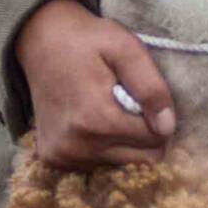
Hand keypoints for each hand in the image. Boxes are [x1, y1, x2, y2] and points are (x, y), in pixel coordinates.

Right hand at [14, 0, 175, 169]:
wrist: (40, 41)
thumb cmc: (87, 40)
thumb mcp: (126, 48)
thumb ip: (151, 87)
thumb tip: (167, 127)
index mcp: (97, 119)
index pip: (155, 141)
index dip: (158, 120)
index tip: (143, 99)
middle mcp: (77, 146)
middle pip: (141, 160)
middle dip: (143, 135)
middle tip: (128, 106)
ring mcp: (63, 156)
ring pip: (121, 166)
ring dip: (123, 144)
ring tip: (107, 112)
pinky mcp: (53, 160)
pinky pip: (97, 167)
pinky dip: (102, 149)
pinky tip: (91, 123)